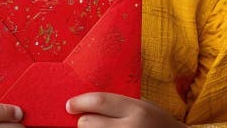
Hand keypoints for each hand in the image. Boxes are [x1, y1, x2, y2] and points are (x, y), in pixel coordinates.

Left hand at [66, 92, 186, 126]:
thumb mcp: (143, 106)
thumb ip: (119, 104)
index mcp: (136, 110)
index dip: (80, 102)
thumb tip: (88, 102)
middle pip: (89, 124)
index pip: (99, 102)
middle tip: (85, 120)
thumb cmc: (157, 122)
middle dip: (83, 121)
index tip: (69, 105)